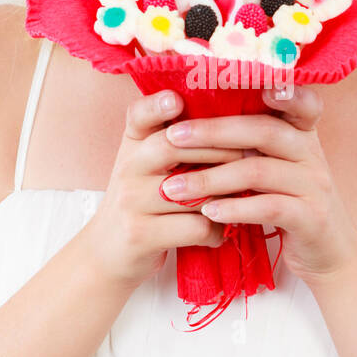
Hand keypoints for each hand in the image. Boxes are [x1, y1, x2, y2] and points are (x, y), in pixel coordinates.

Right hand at [85, 90, 238, 289]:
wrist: (106, 255)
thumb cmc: (144, 204)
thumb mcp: (150, 168)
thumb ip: (178, 145)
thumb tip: (238, 123)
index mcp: (133, 145)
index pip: (139, 115)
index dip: (156, 105)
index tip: (176, 100)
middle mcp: (127, 167)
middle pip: (173, 147)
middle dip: (218, 149)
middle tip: (250, 155)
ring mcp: (131, 201)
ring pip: (192, 191)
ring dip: (226, 196)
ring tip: (244, 200)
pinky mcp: (140, 235)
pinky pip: (194, 227)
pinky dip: (216, 231)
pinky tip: (220, 233)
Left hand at [160, 85, 356, 283]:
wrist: (330, 254)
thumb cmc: (291, 205)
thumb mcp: (278, 168)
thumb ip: (253, 144)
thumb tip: (194, 122)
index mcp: (303, 135)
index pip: (300, 102)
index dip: (280, 89)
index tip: (241, 83)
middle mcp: (312, 153)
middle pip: (263, 131)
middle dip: (212, 132)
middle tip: (172, 137)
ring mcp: (315, 185)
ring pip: (258, 171)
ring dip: (210, 179)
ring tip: (174, 188)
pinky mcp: (311, 218)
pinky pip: (270, 207)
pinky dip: (236, 209)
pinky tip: (209, 213)